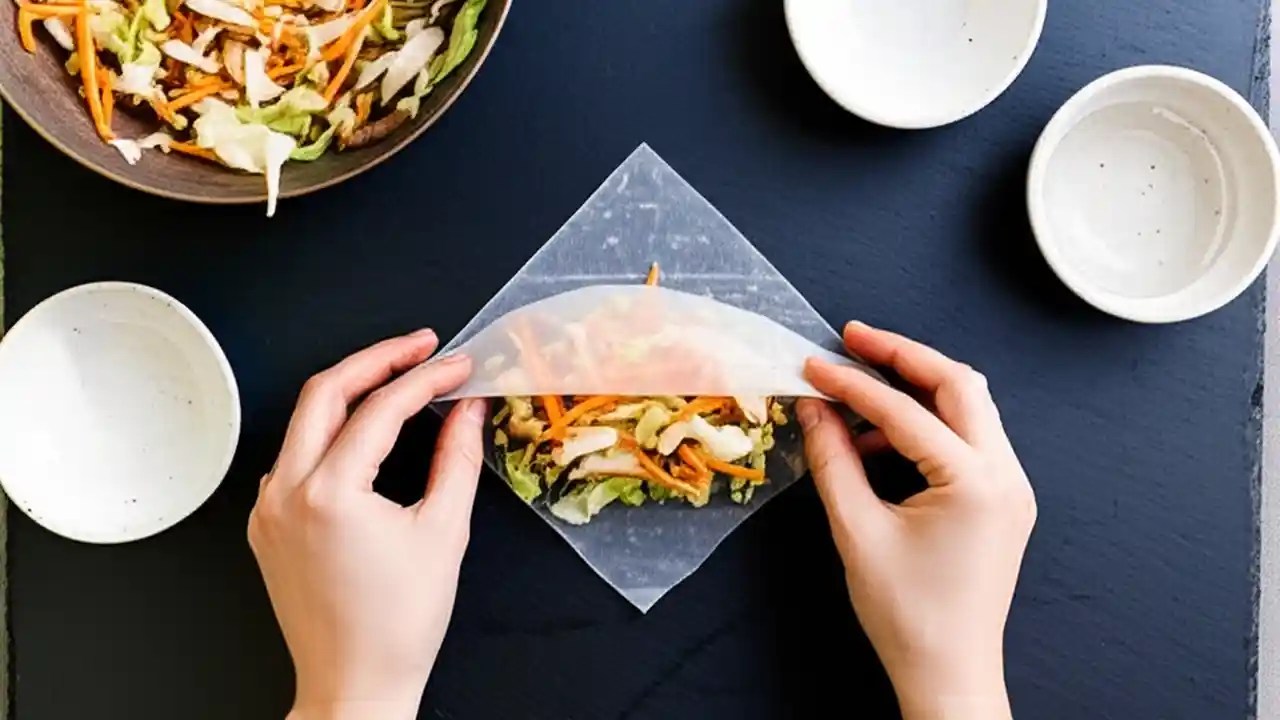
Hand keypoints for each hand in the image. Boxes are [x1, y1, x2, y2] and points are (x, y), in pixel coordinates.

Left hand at [248, 330, 486, 719]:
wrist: (354, 685)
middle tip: (421, 347)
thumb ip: (456, 459)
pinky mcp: (267, 523)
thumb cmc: (397, 627)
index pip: (381, 409)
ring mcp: (269, 508)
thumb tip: (467, 410)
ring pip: (304, 420)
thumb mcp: (443, 533)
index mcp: (330, 495)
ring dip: (350, 391)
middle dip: (376, 359)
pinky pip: (296, 455)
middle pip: (324, 392)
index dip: (426, 379)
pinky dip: (331, 431)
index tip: (457, 367)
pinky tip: (366, 431)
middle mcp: (286, 493)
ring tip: (399, 380)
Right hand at [796, 322, 1035, 719]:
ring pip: (968, 407)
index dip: (853, 383)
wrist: (948, 672)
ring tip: (854, 402)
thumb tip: (814, 407)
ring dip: (914, 391)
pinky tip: (877, 446)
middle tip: (852, 339)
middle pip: (959, 384)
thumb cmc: (905, 614)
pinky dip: (924, 428)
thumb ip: (832, 461)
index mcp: (976, 484)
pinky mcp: (1001, 500)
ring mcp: (1011, 487)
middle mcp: (1006, 475)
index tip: (813, 365)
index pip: (907, 411)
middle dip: (903, 356)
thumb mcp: (856, 531)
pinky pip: (966, 441)